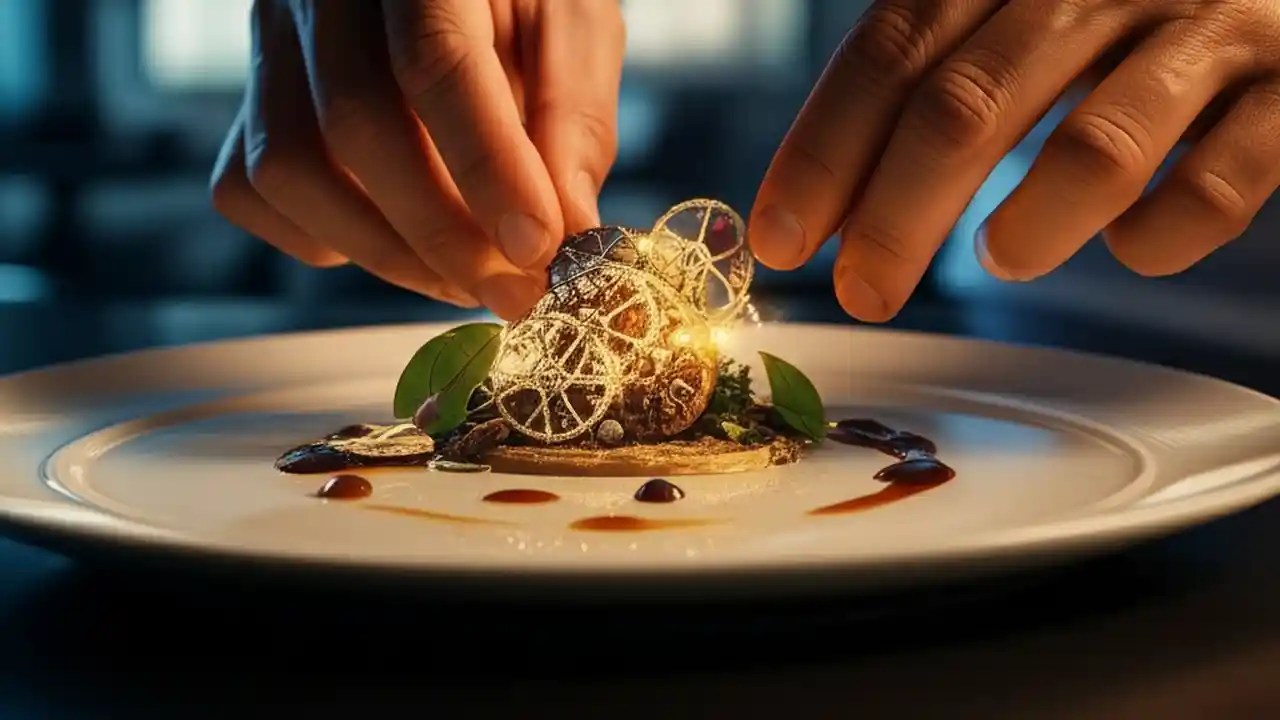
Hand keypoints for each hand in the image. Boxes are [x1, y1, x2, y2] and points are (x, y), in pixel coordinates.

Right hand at [210, 0, 623, 318]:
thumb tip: (569, 235)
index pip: (433, 60)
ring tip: (471, 280)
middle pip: (354, 124)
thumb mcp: (574, 25)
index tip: (537, 247)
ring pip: (290, 169)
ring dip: (390, 253)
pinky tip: (402, 241)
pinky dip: (330, 240)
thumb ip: (573, 118)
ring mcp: (271, 41)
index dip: (486, 166)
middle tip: (518, 291)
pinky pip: (254, 189)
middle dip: (444, 234)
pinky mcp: (252, 96)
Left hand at [751, 0, 1279, 320]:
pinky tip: (1132, 246)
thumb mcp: (1020, 16)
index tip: (782, 236)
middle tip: (863, 291)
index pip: (893, 50)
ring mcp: (1208, 29)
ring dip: (1030, 223)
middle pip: (968, 102)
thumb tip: (832, 209)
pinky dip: (1161, 236)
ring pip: (1096, 145)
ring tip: (1001, 258)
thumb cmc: (1127, 11)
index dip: (826, 149)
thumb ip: (935, 83)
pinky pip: (1219, 184)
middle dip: (897, 215)